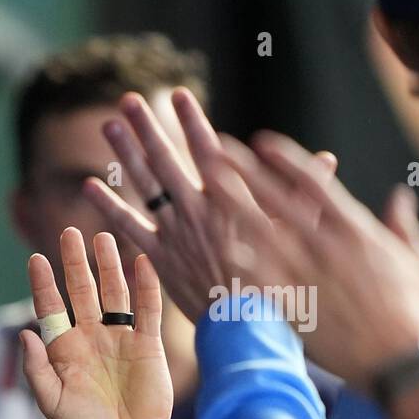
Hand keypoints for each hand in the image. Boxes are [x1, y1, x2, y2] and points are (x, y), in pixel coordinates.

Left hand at [20, 227, 174, 418]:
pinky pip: (147, 309)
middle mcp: (91, 337)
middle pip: (82, 291)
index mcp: (64, 349)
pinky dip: (145, 286)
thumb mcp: (52, 402)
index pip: (51, 308)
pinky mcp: (148, 344)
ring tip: (103, 237)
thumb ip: (36, 368)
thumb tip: (24, 332)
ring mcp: (120, 338)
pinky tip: (141, 262)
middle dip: (75, 263)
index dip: (43, 284)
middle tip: (69, 232)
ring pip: (113, 293)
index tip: (36, 259)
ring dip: (108, 266)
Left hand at [84, 88, 337, 322]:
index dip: (191, 120)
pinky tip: (89, 185)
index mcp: (230, 199)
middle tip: (128, 100)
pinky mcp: (158, 256)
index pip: (208, 149)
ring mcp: (174, 232)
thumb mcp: (298, 234)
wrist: (246, 324)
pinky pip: (127, 226)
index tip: (177, 94)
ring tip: (109, 125)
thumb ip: (307, 193)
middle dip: (147, 127)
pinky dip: (108, 206)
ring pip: (144, 184)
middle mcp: (198, 210)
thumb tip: (328, 158)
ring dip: (125, 153)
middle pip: (167, 159)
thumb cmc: (277, 281)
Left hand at [218, 130, 418, 389]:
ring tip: (206, 186)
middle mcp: (326, 248)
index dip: (285, 160)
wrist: (400, 365)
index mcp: (356, 231)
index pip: (314, 185)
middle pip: (277, 201)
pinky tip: (214, 245)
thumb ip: (403, 227)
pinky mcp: (295, 307)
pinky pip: (258, 278)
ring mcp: (307, 278)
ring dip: (233, 208)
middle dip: (247, 173)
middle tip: (216, 148)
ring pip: (261, 234)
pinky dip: (237, 260)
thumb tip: (399, 198)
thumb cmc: (415, 315)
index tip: (263, 141)